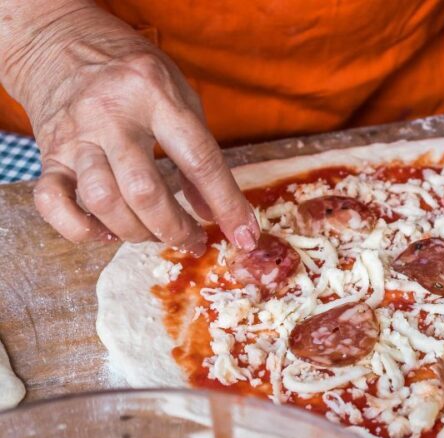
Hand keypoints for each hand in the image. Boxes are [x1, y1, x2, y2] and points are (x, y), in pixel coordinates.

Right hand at [0, 1, 259, 253]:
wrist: (61, 40)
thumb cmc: (133, 74)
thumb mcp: (180, 98)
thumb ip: (200, 155)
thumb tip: (213, 214)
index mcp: (155, 95)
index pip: (199, 159)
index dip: (226, 204)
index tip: (245, 236)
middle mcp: (110, 115)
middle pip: (145, 191)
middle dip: (176, 229)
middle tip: (192, 240)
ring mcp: (74, 136)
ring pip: (103, 202)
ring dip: (136, 231)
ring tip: (153, 232)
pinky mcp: (47, 154)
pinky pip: (52, 203)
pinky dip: (80, 229)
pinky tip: (106, 230)